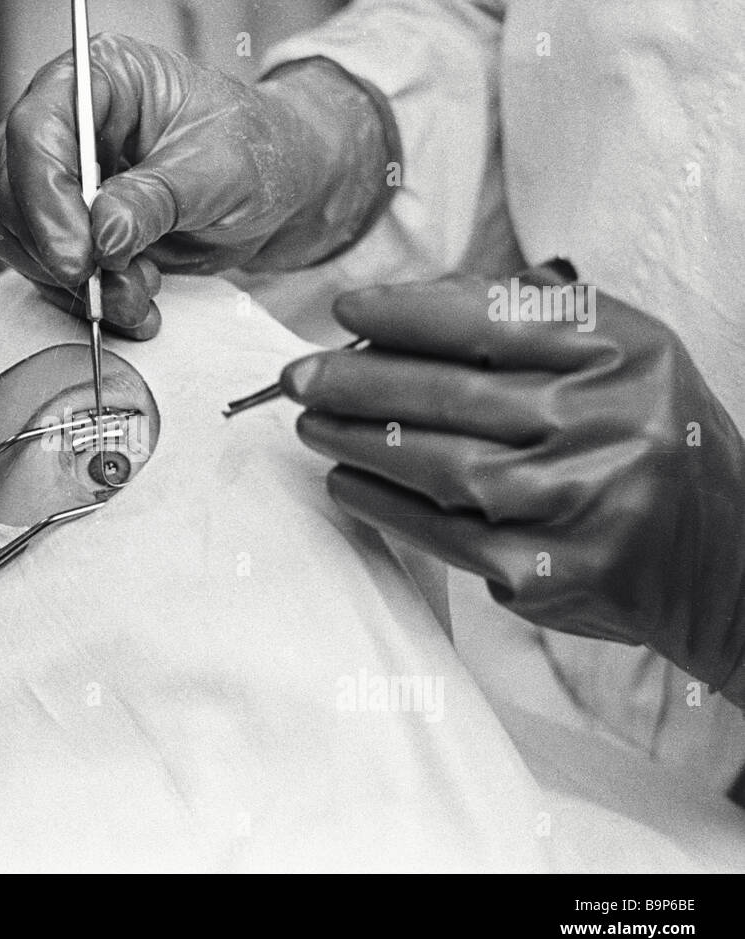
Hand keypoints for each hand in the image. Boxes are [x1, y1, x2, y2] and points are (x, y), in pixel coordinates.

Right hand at [0, 34, 394, 337]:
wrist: (279, 194)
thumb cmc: (259, 153)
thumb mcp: (222, 171)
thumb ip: (159, 199)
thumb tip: (104, 230)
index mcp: (105, 78)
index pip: (38, 126)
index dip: (45, 194)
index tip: (78, 254)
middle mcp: (71, 125)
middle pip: (13, 186)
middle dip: (55, 248)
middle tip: (101, 284)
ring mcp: (64, 181)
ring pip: (20, 237)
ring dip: (74, 283)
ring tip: (140, 291)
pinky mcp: (71, 230)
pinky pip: (46, 272)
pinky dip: (86, 301)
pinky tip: (136, 303)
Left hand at [281, 267, 744, 705]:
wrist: (723, 556)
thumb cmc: (650, 438)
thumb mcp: (622, 358)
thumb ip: (530, 321)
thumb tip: (407, 307)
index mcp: (624, 357)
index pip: (495, 321)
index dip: (408, 313)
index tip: (347, 311)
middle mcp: (606, 426)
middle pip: (455, 393)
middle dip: (358, 380)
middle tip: (297, 376)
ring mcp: (577, 505)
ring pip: (438, 465)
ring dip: (359, 441)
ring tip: (309, 424)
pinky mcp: (548, 570)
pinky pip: (441, 532)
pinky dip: (382, 503)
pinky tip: (344, 481)